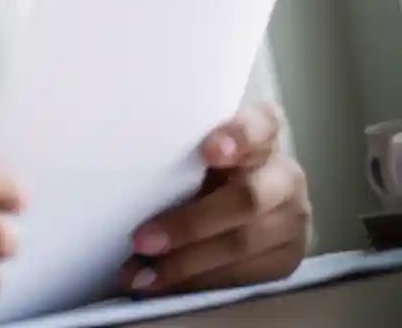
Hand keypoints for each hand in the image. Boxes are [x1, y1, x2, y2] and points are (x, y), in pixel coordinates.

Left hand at [121, 100, 311, 294]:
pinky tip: (164, 284)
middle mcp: (285, 173)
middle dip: (190, 224)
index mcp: (263, 130)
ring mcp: (293, 217)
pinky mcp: (287, 256)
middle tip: (142, 240)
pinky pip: (245, 275)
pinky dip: (199, 282)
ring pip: (243, 243)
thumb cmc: (202, 163)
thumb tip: (116, 176)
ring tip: (142, 274)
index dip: (238, 137)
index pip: (259, 125)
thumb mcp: (193, 146)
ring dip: (186, 263)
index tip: (208, 152)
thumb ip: (177, 151)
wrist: (252, 196)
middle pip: (247, 199)